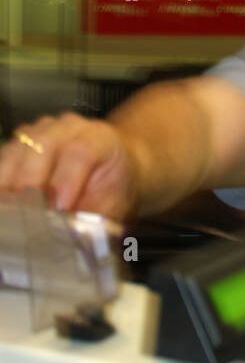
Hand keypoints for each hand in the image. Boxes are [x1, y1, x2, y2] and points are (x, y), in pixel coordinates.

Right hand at [0, 113, 142, 218]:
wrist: (115, 163)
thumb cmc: (113, 185)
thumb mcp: (114, 203)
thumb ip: (93, 216)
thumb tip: (68, 234)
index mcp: (98, 139)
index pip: (79, 151)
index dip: (66, 180)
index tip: (59, 208)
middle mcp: (69, 127)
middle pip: (42, 144)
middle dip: (31, 181)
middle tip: (26, 212)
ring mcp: (42, 129)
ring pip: (19, 147)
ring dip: (10, 180)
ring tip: (11, 210)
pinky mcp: (23, 140)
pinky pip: (6, 155)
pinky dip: (3, 178)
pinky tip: (6, 200)